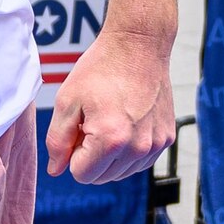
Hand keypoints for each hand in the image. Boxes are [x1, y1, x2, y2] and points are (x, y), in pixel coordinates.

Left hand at [45, 19, 175, 184]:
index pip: (81, 174)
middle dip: (91, 156)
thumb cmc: (101, 69)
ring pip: (121, 172)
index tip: (79, 127)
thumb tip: (57, 170)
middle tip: (93, 121)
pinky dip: (129, 150)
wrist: (139, 46)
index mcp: (110, 139)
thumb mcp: (67, 101)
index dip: (73, 153)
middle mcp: (137, 147)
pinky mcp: (166, 138)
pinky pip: (140, 161)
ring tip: (110, 120)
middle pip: (102, 177)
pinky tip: (126, 123)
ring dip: (110, 155)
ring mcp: (155, 144)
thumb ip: (57, 141)